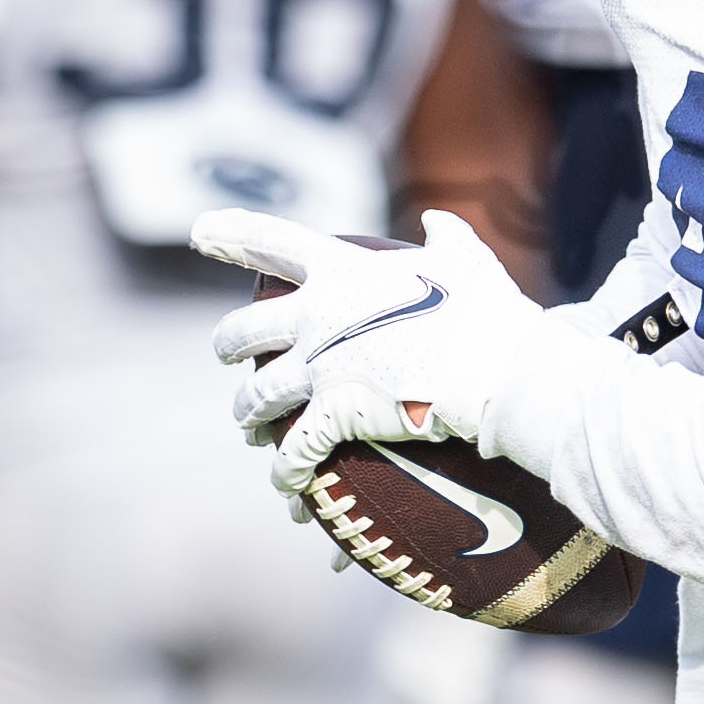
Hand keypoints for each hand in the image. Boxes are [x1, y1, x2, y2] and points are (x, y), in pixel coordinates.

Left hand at [196, 209, 545, 496]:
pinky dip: (286, 471)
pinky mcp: (332, 416)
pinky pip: (291, 451)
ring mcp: (320, 368)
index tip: (200, 231)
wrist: (503, 371)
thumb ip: (445, 236)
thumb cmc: (490, 313)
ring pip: (254, 398)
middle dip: (229, 345)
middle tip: (230, 354)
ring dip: (247, 415)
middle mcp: (318, 316)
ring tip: (249, 426)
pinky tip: (287, 484)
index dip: (231, 234)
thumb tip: (435, 219)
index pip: (272, 242)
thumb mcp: (467, 259)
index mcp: (344, 272)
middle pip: (242, 330)